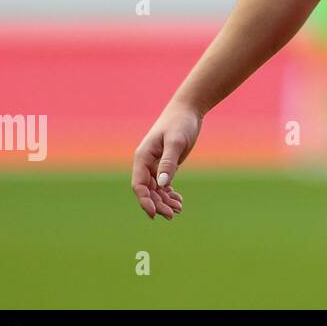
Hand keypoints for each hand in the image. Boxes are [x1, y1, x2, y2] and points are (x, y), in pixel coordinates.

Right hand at [131, 102, 201, 219]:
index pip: (139, 184)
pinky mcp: (165, 164)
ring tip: (178, 210)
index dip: (144, 200)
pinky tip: (178, 202)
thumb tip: (162, 184)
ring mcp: (155, 164)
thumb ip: (168, 162)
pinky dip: (169, 194)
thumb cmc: (180, 123)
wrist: (188, 110)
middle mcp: (146, 162)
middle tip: (172, 215)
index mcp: (143, 157)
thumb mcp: (176, 142)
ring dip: (165, 201)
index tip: (154, 213)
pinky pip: (164, 184)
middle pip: (148, 190)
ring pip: (156, 189)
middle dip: (158, 204)